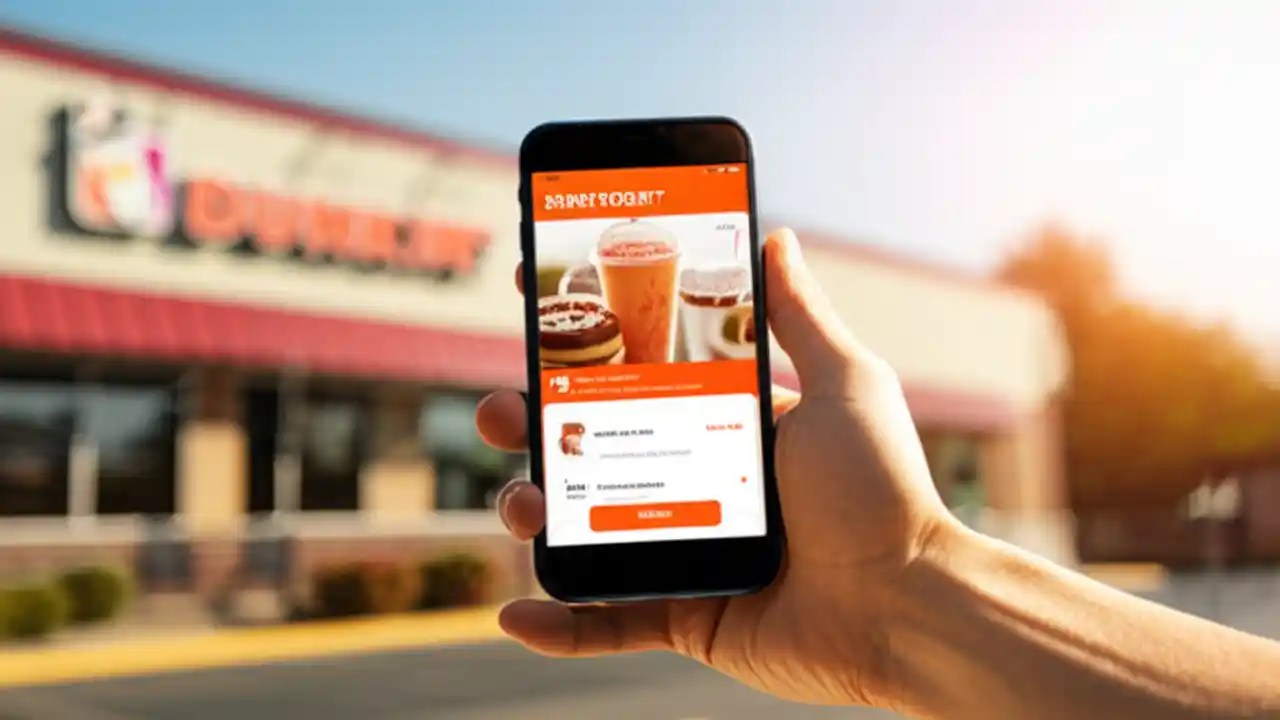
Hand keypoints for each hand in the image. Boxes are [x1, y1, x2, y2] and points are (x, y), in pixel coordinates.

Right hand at [475, 228, 955, 706]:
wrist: (909, 604)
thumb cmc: (883, 490)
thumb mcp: (845, 384)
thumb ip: (801, 317)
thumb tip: (779, 238)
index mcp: (725, 426)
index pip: (637, 378)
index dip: (581, 346)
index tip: (534, 303)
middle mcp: (697, 484)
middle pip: (592, 450)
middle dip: (532, 428)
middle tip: (500, 411)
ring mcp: (685, 549)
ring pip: (586, 530)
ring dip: (533, 515)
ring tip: (519, 502)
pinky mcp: (685, 613)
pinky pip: (608, 621)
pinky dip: (560, 622)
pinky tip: (517, 611)